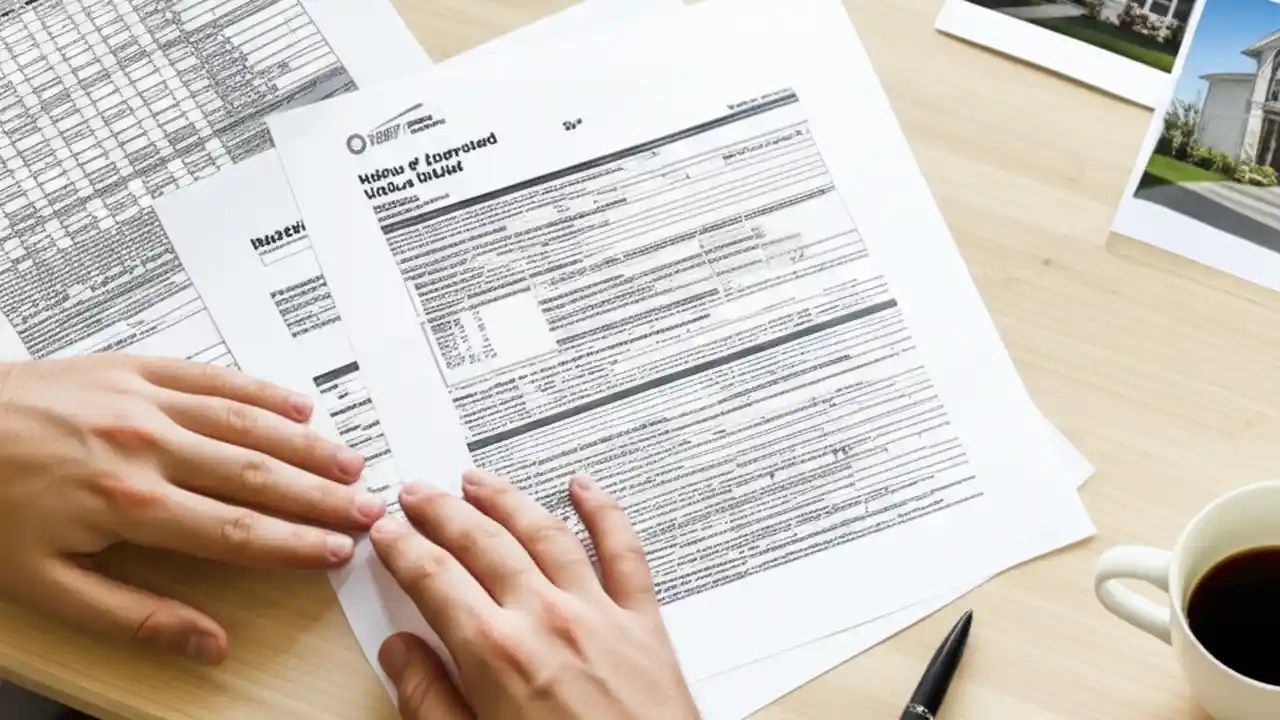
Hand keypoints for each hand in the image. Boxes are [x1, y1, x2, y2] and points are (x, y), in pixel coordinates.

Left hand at [0, 355, 385, 663]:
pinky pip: (213, 375)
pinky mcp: (135, 367)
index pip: (237, 531)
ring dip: (306, 445)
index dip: (296, 545)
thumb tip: (206, 644)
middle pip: (257, 476)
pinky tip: (298, 406)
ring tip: (351, 463)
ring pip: (247, 423)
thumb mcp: (44, 586)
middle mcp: (148, 445)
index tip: (337, 552)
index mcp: (128, 503)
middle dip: (321, 496)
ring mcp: (145, 400)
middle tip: (369, 508)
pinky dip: (260, 391)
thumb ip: (132, 616)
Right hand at [372, 471, 698, 719]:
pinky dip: (603, 511)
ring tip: (475, 480)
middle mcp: (545, 619)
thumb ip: (430, 700)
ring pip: (543, 532)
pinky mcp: (643, 621)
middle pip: (482, 543)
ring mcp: (598, 614)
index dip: (404, 549)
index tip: (387, 533)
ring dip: (505, 499)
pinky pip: (624, 550)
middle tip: (417, 494)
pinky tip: (583, 486)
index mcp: (495, 654)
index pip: (434, 578)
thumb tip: (399, 652)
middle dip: (443, 513)